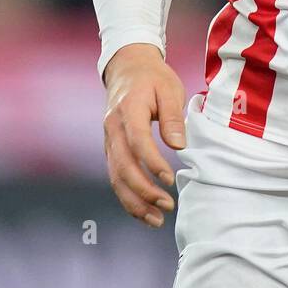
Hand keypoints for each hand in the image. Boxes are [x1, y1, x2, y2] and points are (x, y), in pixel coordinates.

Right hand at [102, 44, 187, 228]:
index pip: (138, 142)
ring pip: (116, 177)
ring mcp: (108, 139)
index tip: (170, 180)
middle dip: (144, 191)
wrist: (127, 67)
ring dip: (134, 202)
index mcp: (129, 110)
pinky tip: (144, 211)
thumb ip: (172, 117)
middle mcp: (113, 128)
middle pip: (123, 166)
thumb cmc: (153, 77)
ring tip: (157, 219)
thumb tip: (178, 147)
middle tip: (167, 206)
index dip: (152, 164)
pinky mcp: (111, 148)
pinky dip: (127, 197)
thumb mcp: (169, 88)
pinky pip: (116, 176)